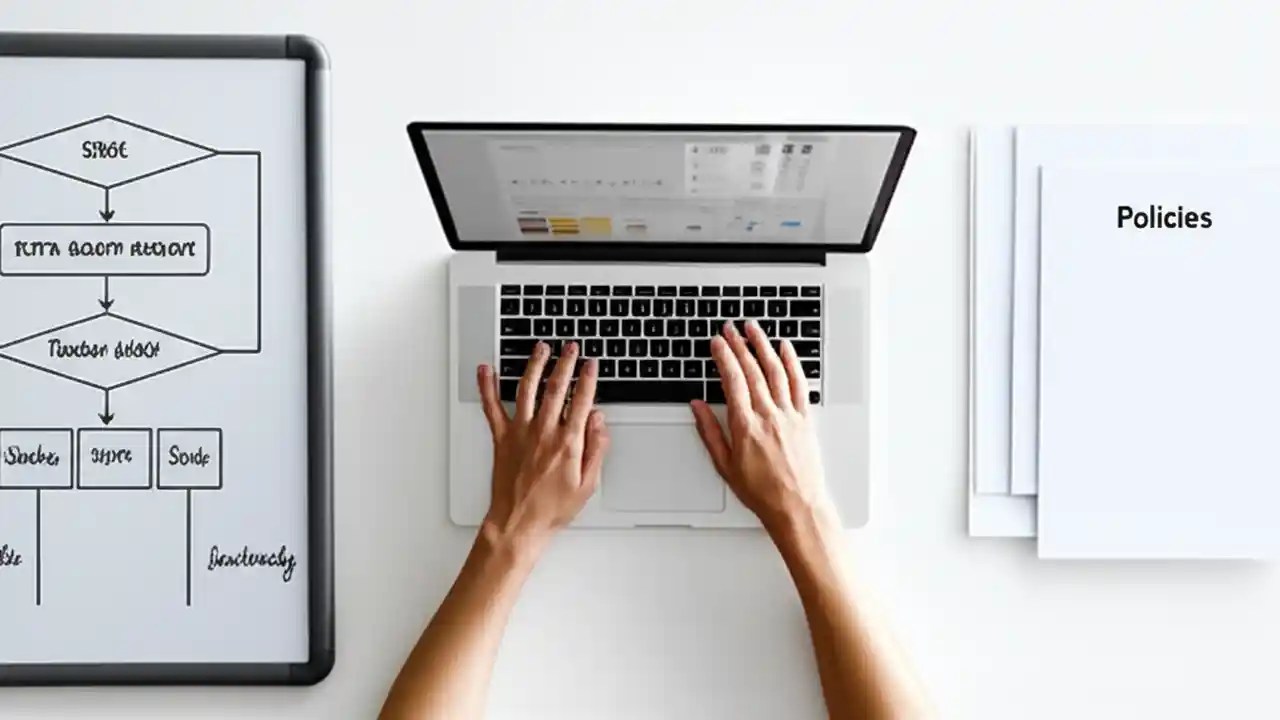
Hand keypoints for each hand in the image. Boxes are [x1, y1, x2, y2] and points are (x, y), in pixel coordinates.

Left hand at [476, 342, 608, 551]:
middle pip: (556, 387)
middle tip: (570, 348)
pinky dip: (487, 386)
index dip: (588, 378)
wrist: (518, 523)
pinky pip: (492, 407)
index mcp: (568, 443)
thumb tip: (600, 421)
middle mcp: (544, 432)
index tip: (591, 365)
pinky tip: (487, 369)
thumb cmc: (551, 509)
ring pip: (528, 389)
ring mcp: (520, 432)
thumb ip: (596, 449)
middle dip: (565, 363)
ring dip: (535, 365)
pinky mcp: (501, 438)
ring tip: (541, 348)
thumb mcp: (587, 484)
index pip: (582, 401)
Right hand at [690, 321, 837, 532]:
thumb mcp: (725, 466)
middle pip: (753, 371)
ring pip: (775, 371)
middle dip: (739, 345)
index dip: (723, 358)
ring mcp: (789, 415)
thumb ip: (709, 432)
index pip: (732, 381)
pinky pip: (799, 384)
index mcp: (745, 427)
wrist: (797, 506)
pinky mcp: (805, 419)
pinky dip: (792, 363)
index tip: (717, 343)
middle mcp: (768, 416)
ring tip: (754, 329)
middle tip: (731, 329)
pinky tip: (786, 348)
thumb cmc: (762, 492)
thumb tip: (697, 407)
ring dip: (763, 346)